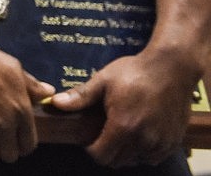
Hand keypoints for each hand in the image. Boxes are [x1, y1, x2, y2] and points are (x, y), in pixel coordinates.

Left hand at [49, 51, 193, 167]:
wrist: (171, 68)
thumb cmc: (135, 72)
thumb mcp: (104, 80)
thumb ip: (80, 96)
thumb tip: (55, 103)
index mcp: (123, 126)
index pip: (102, 156)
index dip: (91, 149)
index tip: (89, 138)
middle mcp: (143, 139)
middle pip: (118, 161)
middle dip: (107, 151)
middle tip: (104, 134)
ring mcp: (161, 142)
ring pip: (137, 160)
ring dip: (126, 152)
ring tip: (122, 133)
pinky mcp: (173, 141)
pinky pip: (155, 157)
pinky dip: (145, 152)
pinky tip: (139, 134)